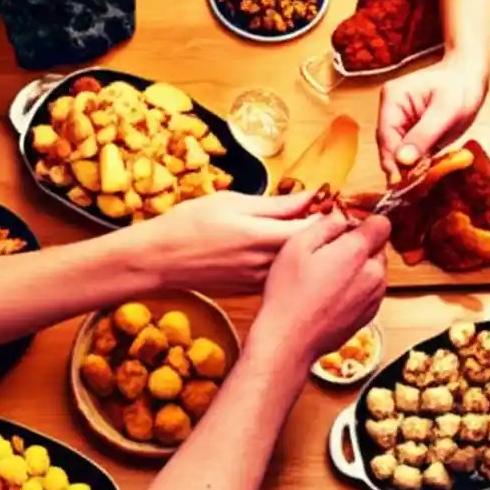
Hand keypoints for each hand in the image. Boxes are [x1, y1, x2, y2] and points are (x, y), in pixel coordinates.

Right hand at [123, 191, 320, 294]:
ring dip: (304, 250)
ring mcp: (260, 283)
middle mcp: (268, 265)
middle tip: (320, 214)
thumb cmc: (190, 224)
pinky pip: (278, 276)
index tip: (330, 203)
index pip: (315, 229)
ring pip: (295, 265)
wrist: (160, 261)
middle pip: (310, 250)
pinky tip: (274, 250)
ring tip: (300, 232)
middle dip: (320, 233)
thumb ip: (277, 204)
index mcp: (265, 238)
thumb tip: (311, 196)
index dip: (329, 215)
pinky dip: (285, 264)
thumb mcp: (233, 203)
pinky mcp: (251, 292)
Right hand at [253, 214, 389, 362]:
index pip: (382, 224)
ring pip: (374, 271)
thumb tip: (342, 216)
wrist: (290, 339)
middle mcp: (374, 274)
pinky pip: (369, 291)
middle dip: (359, 247)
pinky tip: (329, 296)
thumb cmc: (289, 294)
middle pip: (378, 248)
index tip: (345, 229)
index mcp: (358, 252)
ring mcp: (374, 297)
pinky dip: (355, 289)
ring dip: (357, 269)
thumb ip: (327, 223)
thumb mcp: (298, 244)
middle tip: (327, 257)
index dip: (363, 223)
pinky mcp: (369, 315)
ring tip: (325, 279)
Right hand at [377, 54, 487, 181]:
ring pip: (398, 154)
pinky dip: (418, 166)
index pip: (386, 137)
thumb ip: (423, 135)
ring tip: (422, 185)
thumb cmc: (461, 86)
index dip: (393, 163)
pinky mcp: (410, 133)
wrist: (470, 77)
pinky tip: (427, 175)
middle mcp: (390, 112)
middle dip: (401, 169)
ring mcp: (399, 123)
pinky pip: (409, 154)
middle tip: (415, 190)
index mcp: (393, 100)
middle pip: (389, 148)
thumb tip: (402, 161)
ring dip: (409, 170)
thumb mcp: (446, 111)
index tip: (403, 184)